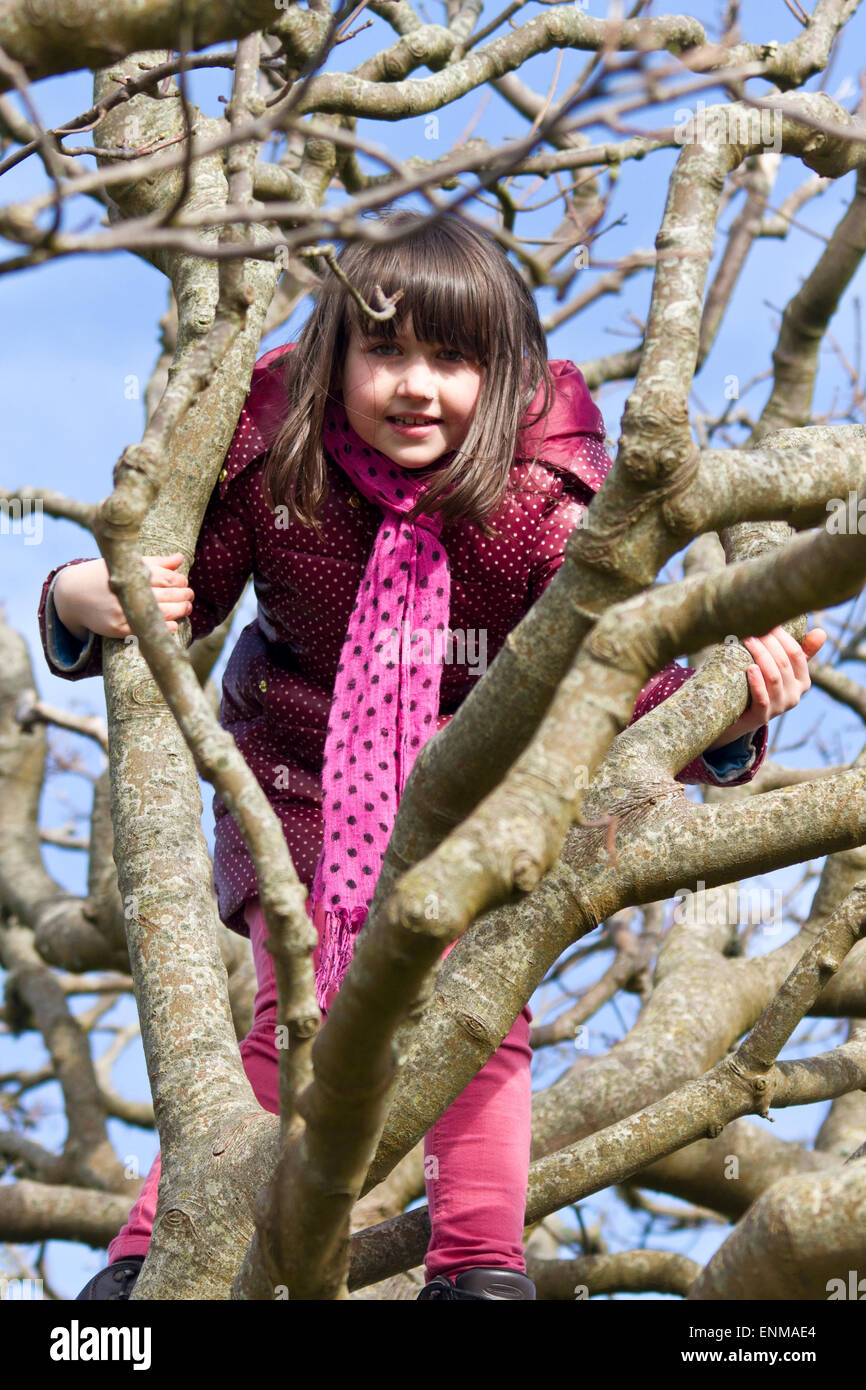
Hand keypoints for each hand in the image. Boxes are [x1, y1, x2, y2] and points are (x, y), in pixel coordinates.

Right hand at [53, 552, 194, 640]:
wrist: (71, 595)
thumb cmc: (102, 576)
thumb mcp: (123, 564)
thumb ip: (155, 563)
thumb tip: (180, 559)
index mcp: (130, 572)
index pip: (167, 578)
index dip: (180, 581)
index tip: (184, 582)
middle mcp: (127, 591)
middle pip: (168, 595)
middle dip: (184, 595)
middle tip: (190, 596)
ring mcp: (123, 610)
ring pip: (162, 612)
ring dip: (180, 611)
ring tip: (187, 608)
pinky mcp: (118, 628)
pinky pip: (146, 630)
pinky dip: (163, 628)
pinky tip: (173, 624)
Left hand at [706, 625, 826, 750]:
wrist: (737, 718)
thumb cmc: (759, 686)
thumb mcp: (780, 669)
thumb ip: (799, 652)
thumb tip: (821, 632)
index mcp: (802, 681)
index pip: (796, 654)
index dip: (782, 637)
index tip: (768, 621)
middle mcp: (795, 695)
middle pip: (783, 663)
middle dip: (769, 643)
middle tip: (753, 628)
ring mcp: (779, 707)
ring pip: (774, 677)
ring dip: (761, 656)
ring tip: (748, 640)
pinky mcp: (761, 716)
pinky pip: (763, 698)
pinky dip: (757, 682)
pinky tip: (750, 668)